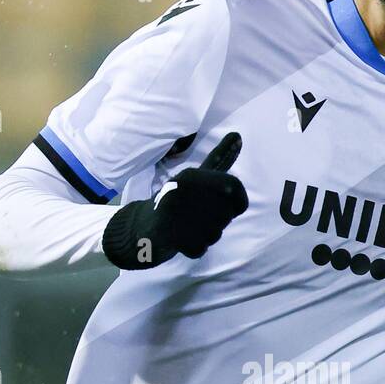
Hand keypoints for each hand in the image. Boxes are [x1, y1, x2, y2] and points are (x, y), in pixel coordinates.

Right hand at [102, 132, 247, 268]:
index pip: (235, 187)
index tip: (227, 203)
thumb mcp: (197, 174)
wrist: (145, 224)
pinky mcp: (175, 238)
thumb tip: (239, 135)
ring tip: (189, 224)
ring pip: (216, 232)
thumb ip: (220, 158)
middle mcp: (187, 192)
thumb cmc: (176, 197)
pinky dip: (196, 247)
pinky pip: (202, 248)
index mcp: (193, 175)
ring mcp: (180, 215)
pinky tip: (183, 238)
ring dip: (208, 233)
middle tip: (200, 214)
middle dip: (219, 218)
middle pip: (227, 213)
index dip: (237, 199)